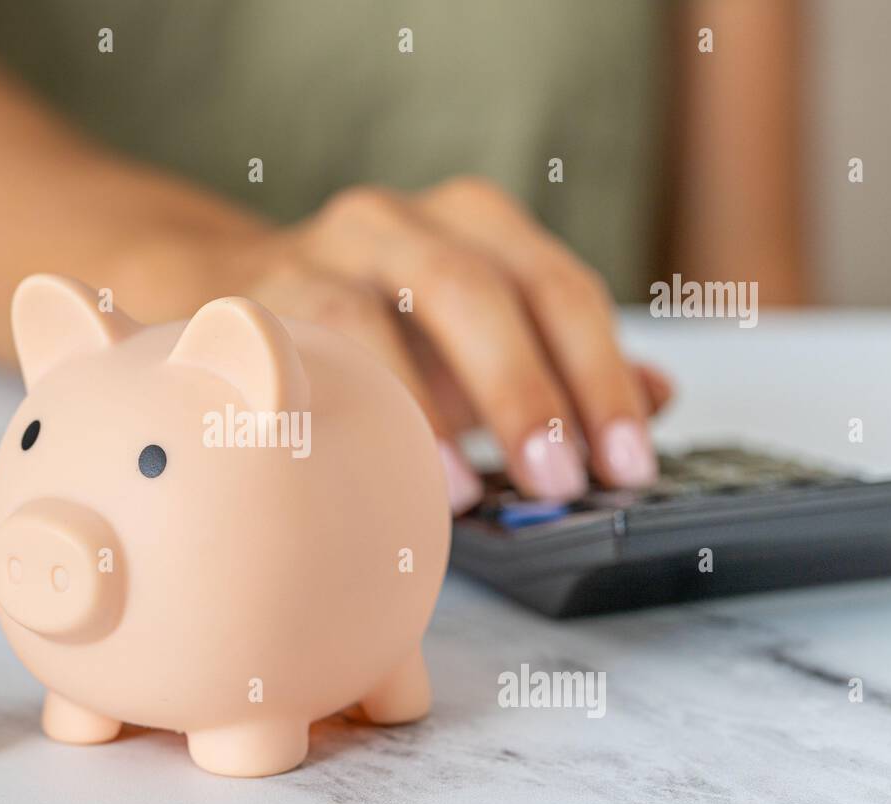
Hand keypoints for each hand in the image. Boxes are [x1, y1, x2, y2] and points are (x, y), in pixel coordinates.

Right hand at [203, 178, 672, 510]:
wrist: (229, 292)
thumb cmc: (374, 329)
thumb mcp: (475, 337)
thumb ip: (562, 362)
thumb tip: (661, 394)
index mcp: (469, 223)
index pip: (555, 287)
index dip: (598, 375)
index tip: (626, 464)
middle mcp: (394, 222)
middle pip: (473, 288)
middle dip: (523, 389)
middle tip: (556, 481)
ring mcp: (313, 256)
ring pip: (367, 318)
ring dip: (426, 409)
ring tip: (462, 494)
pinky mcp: (245, 302)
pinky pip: (292, 352)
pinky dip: (332, 408)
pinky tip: (360, 465)